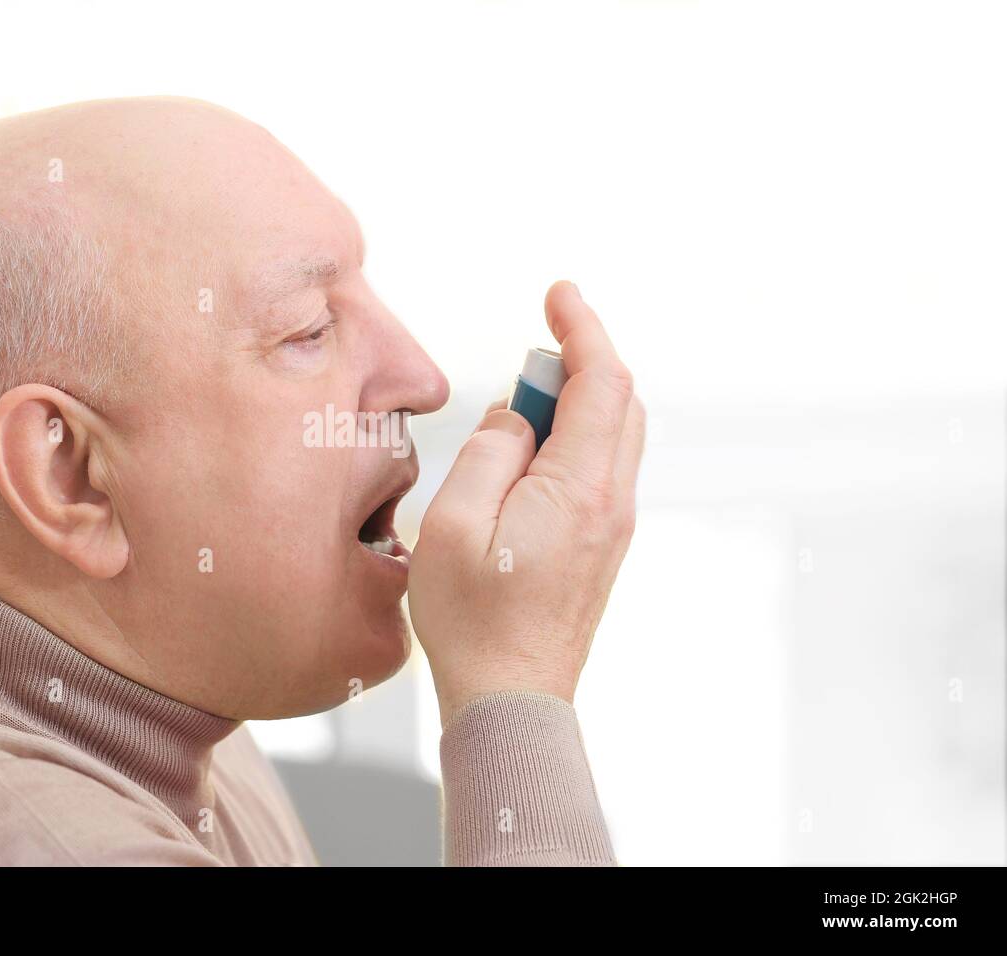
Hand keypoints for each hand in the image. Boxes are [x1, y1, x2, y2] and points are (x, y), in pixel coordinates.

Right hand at [408, 281, 644, 726]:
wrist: (512, 700)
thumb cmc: (473, 621)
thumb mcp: (452, 523)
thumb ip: (487, 451)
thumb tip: (512, 418)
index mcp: (581, 488)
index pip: (602, 381)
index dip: (582, 328)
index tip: (558, 294)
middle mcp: (611, 502)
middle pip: (620, 402)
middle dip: (577, 364)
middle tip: (524, 367)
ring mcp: (613, 526)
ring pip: (612, 435)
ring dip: (571, 407)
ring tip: (512, 422)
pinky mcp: (602, 546)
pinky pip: (598, 469)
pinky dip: (570, 442)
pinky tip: (523, 464)